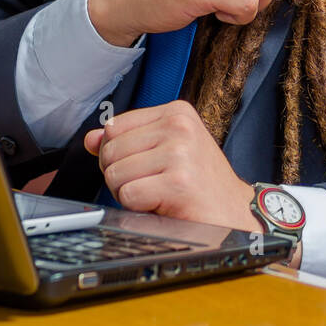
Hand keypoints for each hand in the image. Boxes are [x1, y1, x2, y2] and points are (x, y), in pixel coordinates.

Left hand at [84, 99, 264, 233]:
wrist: (235, 213)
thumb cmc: (200, 183)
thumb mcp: (166, 150)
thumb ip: (127, 140)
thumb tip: (91, 138)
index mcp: (176, 112)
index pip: (114, 126)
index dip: (117, 153)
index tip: (141, 165)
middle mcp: (179, 126)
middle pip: (110, 150)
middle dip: (120, 175)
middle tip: (150, 184)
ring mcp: (179, 152)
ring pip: (115, 173)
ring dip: (128, 193)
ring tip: (157, 194)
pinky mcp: (177, 182)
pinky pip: (128, 195)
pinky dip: (138, 207)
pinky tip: (162, 205)